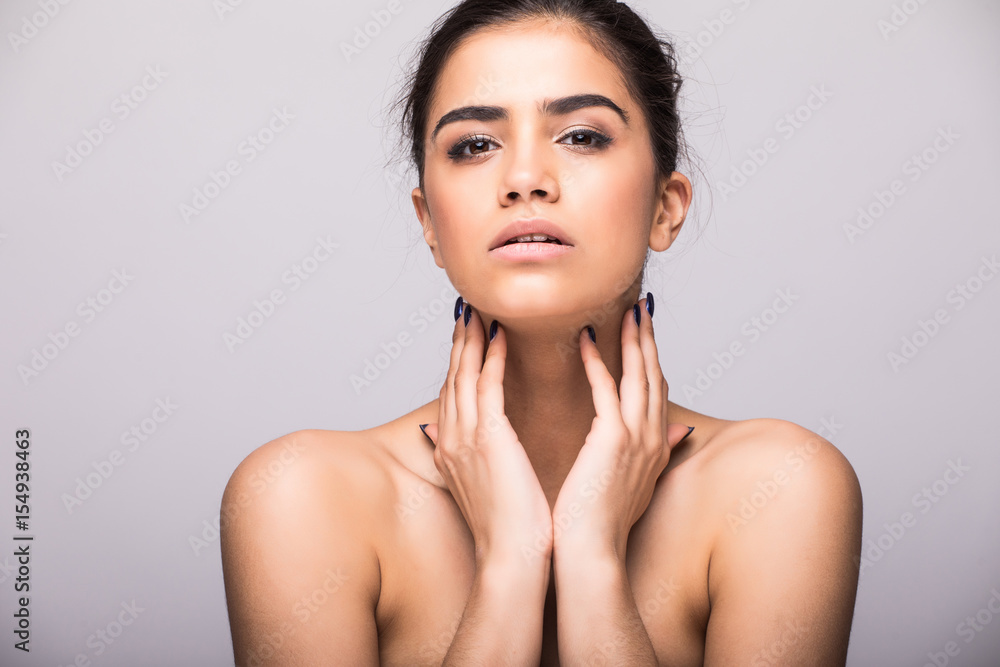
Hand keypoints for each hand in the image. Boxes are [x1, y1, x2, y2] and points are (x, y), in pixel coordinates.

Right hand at [420, 300, 553, 568]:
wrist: (512, 558)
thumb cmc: (509, 527)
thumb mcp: (483, 484)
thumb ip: (473, 454)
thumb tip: (457, 435)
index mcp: (452, 447)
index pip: (454, 391)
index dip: (460, 358)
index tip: (467, 330)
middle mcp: (451, 437)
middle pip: (453, 375)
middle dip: (460, 339)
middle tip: (466, 306)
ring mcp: (465, 437)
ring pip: (465, 373)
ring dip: (472, 338)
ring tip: (478, 307)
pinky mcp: (487, 439)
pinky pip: (487, 386)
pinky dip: (491, 358)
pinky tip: (499, 335)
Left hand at [551, 295, 692, 560]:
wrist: (590, 552)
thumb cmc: (600, 523)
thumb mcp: (634, 483)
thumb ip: (651, 452)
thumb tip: (679, 433)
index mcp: (654, 446)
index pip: (656, 390)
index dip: (652, 358)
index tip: (644, 331)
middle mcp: (653, 438)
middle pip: (654, 375)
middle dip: (648, 339)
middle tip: (640, 306)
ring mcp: (636, 437)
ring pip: (638, 374)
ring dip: (632, 339)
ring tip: (624, 310)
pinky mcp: (614, 439)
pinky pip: (607, 388)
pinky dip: (597, 361)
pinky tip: (585, 339)